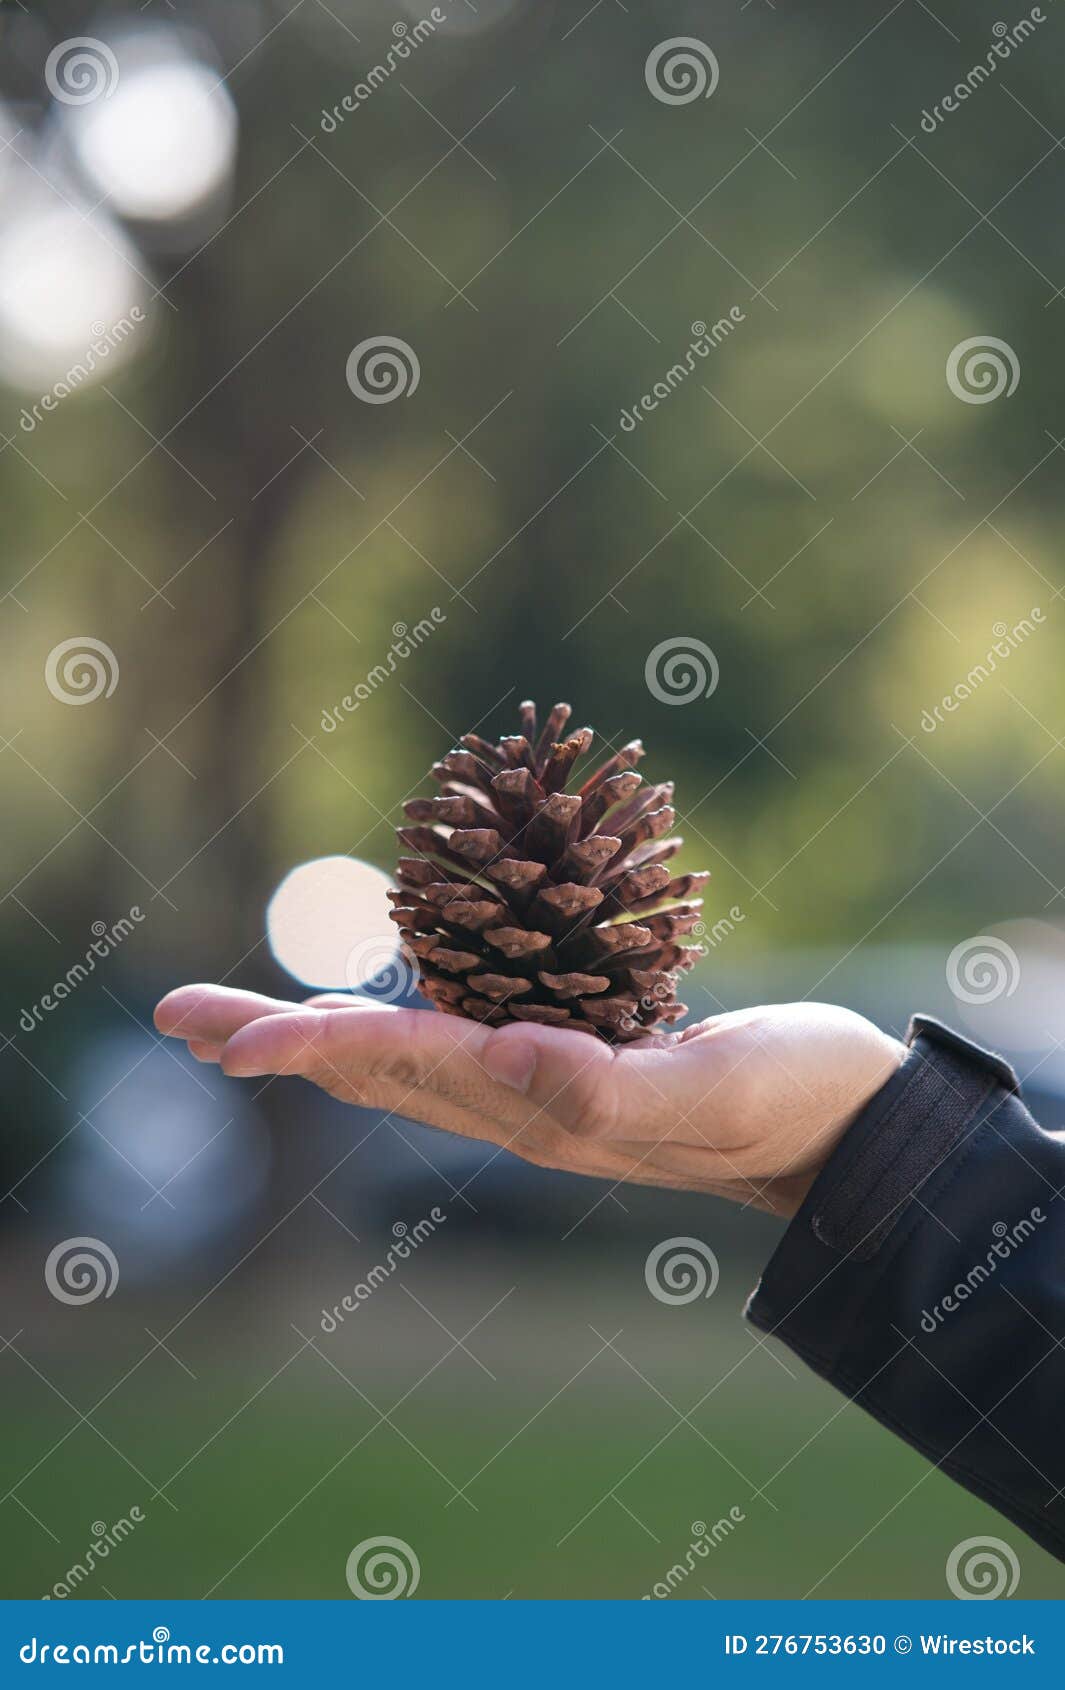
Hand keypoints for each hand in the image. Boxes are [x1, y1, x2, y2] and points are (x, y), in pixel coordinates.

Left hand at [154, 987, 903, 1216]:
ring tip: (237, 1021)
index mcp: (541, 1111)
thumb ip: (608, 1086)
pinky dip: (383, 1021)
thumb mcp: (709, 1093)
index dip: (316, 1043)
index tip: (237, 1038)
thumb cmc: (787, 1101)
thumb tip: (501, 1056)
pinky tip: (361, 1007)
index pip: (404, 1068)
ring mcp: (535, 1085)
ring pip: (399, 1055)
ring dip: (312, 1032)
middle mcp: (518, 1103)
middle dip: (274, 1041)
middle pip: (370, 1068)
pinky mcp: (562, 1054)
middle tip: (176, 1016)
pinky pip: (450, 1036)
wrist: (837, 1125)